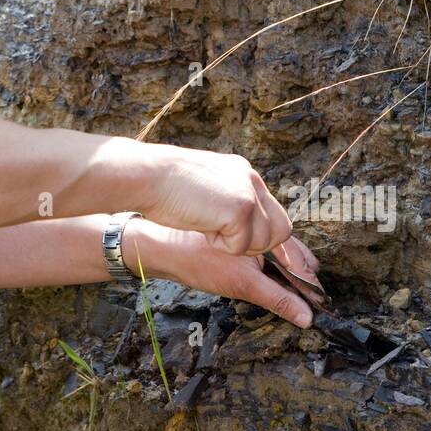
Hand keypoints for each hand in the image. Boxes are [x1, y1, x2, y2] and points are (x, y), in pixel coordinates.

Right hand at [138, 144, 294, 255]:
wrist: (148, 175)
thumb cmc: (162, 184)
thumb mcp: (205, 188)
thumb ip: (226, 199)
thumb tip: (235, 221)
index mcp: (243, 173)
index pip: (274, 212)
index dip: (269, 236)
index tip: (272, 256)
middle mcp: (252, 181)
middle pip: (281, 229)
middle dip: (259, 245)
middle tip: (224, 240)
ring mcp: (249, 194)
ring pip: (264, 240)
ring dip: (236, 245)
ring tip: (207, 229)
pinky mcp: (241, 209)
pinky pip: (241, 245)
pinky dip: (221, 246)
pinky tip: (202, 229)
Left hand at [144, 226, 321, 328]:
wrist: (159, 248)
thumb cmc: (199, 262)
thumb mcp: (242, 284)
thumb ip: (277, 298)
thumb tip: (307, 317)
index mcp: (264, 232)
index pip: (298, 256)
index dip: (310, 278)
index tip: (323, 298)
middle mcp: (256, 228)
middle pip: (289, 251)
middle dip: (303, 271)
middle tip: (318, 293)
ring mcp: (241, 234)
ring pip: (273, 251)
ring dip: (287, 269)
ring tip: (301, 285)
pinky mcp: (228, 240)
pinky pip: (257, 251)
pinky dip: (269, 265)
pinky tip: (270, 276)